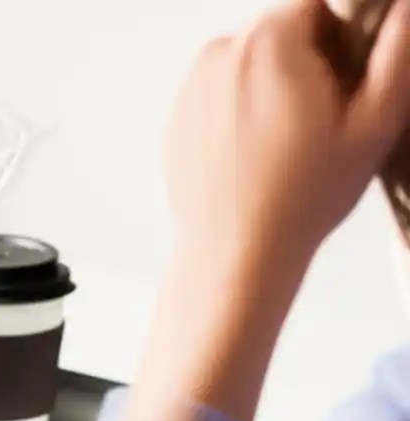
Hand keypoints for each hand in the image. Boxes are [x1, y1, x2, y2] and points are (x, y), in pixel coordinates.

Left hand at [125, 0, 409, 420]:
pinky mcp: (178, 119)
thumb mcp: (375, 120)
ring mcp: (192, 88)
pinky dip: (242, 116)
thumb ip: (395, 52)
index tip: (349, 82)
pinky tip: (259, 158)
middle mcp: (220, 55)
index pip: (318, 5)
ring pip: (250, 68)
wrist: (235, 253)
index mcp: (269, 41)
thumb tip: (405, 10)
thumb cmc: (301, 196)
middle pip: (281, 34)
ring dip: (274, 90)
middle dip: (309, 64)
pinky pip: (222, 100)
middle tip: (324, 121)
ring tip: (291, 145)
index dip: (344, 39)